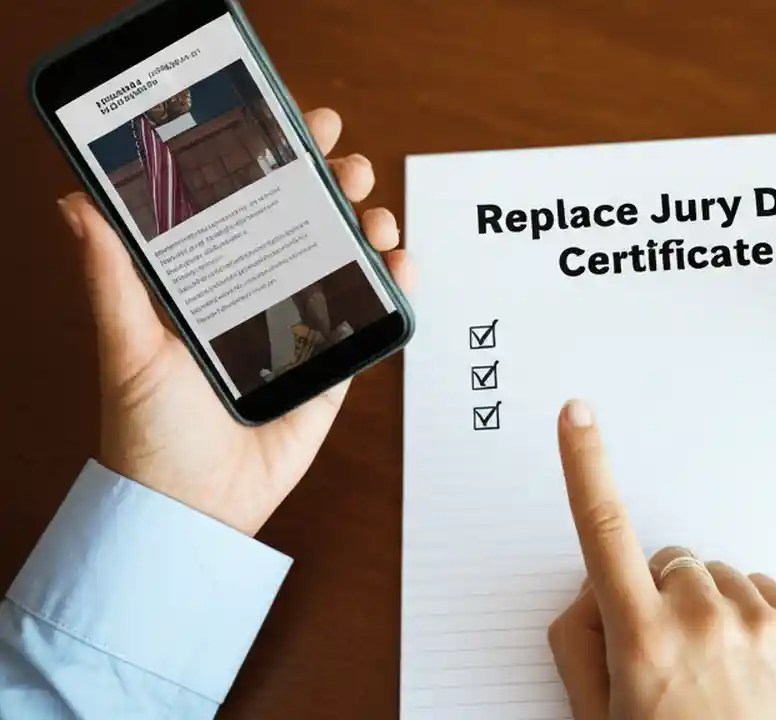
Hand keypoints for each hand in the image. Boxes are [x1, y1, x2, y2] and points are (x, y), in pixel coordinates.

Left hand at [56, 108, 413, 535]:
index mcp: (208, 280)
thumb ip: (111, 278)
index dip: (274, 159)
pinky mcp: (332, 369)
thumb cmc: (149, 432)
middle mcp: (256, 296)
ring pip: (345, 263)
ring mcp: (300, 330)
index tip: (298, 122)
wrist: (196, 509)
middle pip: (305, 222)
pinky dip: (395, 288)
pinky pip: (372, 321)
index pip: (245, 202)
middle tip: (350, 165)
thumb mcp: (127, 346)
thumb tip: (75, 203)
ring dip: (369, 228)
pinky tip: (401, 264)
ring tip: (377, 216)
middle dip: (333, 184)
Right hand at [548, 400, 775, 718]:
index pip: (603, 534)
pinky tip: (750, 671)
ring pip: (719, 578)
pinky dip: (754, 620)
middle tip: (667, 655)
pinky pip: (767, 593)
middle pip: (669, 561)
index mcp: (641, 640)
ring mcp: (760, 624)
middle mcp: (702, 621)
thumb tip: (592, 591)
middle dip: (660, 595)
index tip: (576, 418)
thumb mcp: (598, 718)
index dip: (585, 467)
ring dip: (710, 610)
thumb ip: (578, 645)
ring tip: (716, 675)